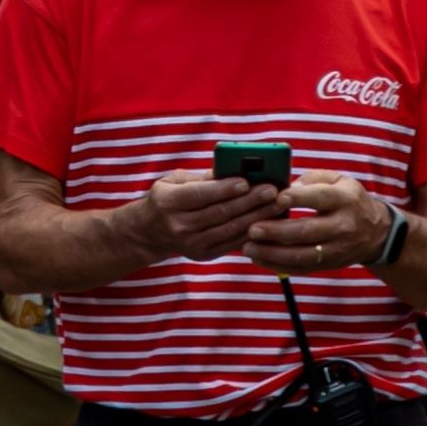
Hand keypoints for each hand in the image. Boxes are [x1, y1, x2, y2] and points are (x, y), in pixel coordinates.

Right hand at [129, 170, 288, 260]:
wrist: (149, 233)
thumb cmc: (167, 199)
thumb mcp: (174, 181)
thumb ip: (202, 178)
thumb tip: (233, 170)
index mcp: (168, 202)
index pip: (199, 195)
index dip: (224, 189)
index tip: (246, 181)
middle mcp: (179, 226)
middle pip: (220, 213)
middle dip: (249, 201)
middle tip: (272, 190)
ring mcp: (192, 244)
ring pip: (230, 229)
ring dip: (257, 216)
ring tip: (277, 204)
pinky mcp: (204, 254)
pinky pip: (233, 243)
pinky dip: (252, 231)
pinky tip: (268, 221)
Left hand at [245, 175, 403, 274]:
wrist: (375, 232)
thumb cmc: (347, 199)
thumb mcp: (339, 180)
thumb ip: (313, 178)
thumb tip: (288, 187)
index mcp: (345, 199)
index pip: (321, 198)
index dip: (299, 198)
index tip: (277, 198)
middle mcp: (343, 226)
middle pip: (308, 231)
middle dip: (277, 232)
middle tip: (252, 229)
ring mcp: (337, 249)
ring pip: (302, 256)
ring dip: (272, 253)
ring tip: (248, 247)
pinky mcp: (329, 265)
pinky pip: (302, 269)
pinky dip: (278, 266)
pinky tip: (258, 258)